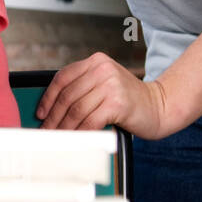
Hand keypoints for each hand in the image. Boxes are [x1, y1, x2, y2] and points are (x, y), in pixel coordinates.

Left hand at [35, 53, 170, 138]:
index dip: (48, 98)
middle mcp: (102, 69)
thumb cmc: (128, 100)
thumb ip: (83, 88)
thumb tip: (51, 108)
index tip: (41, 113)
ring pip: (76, 109)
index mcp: (96, 62)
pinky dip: (80, 132)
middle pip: (67, 95)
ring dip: (64, 127)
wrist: (160, 106)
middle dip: (54, 116)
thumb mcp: (104, 84)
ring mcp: (111, 85)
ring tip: (58, 137)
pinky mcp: (117, 103)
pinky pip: (90, 120)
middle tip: (46, 131)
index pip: (62, 78)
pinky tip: (76, 139)